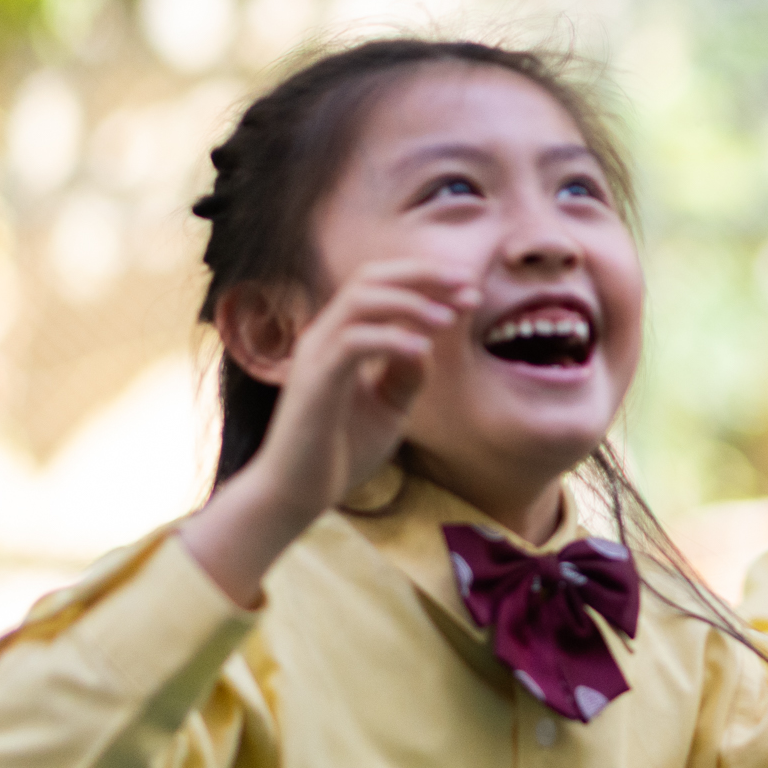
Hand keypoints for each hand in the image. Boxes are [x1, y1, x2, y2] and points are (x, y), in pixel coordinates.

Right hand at [182, 261, 473, 604]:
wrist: (298, 493)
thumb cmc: (341, 449)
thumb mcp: (390, 406)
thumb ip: (409, 373)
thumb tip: (427, 344)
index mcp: (341, 337)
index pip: (380, 285)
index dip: (425, 279)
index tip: (469, 289)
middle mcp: (324, 336)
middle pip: (368, 278)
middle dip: (422, 275)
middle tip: (467, 285)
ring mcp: (315, 355)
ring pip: (359, 301)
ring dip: (410, 303)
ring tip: (451, 318)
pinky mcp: (314, 382)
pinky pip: (353, 343)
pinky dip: (390, 339)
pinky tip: (423, 349)